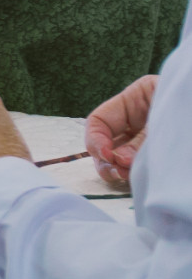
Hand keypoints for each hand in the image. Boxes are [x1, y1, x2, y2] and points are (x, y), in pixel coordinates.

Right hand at [86, 74, 160, 188]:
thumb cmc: (191, 106)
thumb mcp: (164, 116)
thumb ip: (139, 139)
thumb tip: (118, 161)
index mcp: (138, 98)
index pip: (99, 120)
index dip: (96, 140)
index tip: (108, 156)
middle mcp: (139, 119)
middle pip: (105, 143)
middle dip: (106, 160)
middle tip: (118, 171)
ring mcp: (148, 138)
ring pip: (119, 159)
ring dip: (118, 170)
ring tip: (127, 176)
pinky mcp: (160, 156)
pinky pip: (138, 168)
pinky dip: (133, 176)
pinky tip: (137, 179)